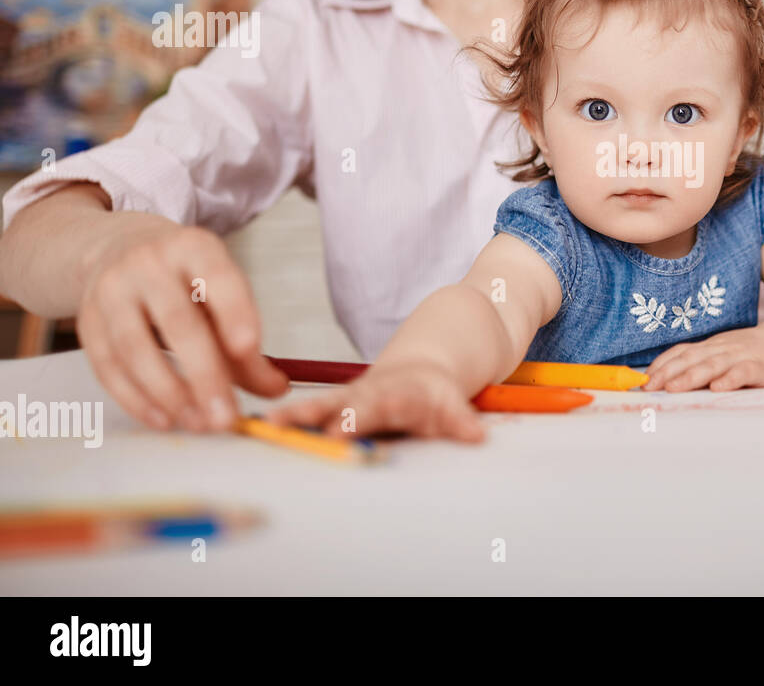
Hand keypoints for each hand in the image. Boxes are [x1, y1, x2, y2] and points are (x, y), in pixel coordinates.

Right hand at [77, 220, 286, 432]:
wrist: (118, 249)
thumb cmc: (184, 279)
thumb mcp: (221, 293)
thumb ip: (246, 345)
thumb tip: (276, 389)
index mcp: (194, 248)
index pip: (218, 278)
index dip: (234, 312)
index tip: (251, 349)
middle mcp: (149, 264)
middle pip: (177, 322)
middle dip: (205, 374)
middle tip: (227, 416)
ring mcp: (112, 291)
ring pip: (136, 348)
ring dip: (170, 394)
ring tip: (200, 423)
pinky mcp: (87, 322)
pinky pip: (108, 367)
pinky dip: (137, 399)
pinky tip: (165, 419)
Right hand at [265, 358, 485, 441]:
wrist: (420, 367)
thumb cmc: (433, 395)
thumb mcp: (451, 405)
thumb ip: (459, 421)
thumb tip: (477, 436)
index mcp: (394, 395)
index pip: (374, 408)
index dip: (356, 420)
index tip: (336, 432)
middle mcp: (364, 395)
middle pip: (335, 405)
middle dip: (309, 416)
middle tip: (277, 428)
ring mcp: (344, 400)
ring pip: (314, 408)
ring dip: (287, 419)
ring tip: (256, 429)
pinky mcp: (329, 408)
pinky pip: (303, 417)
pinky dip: (278, 425)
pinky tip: (246, 433)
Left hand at [643, 326, 763, 391]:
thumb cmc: (746, 354)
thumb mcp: (719, 354)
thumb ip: (697, 365)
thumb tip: (664, 382)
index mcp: (709, 347)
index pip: (680, 352)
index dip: (661, 365)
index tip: (643, 381)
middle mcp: (721, 349)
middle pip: (691, 358)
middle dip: (668, 372)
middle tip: (650, 388)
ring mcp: (741, 356)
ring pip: (713, 364)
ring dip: (692, 376)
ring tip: (674, 388)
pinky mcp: (761, 367)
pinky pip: (744, 372)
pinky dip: (730, 379)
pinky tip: (717, 388)